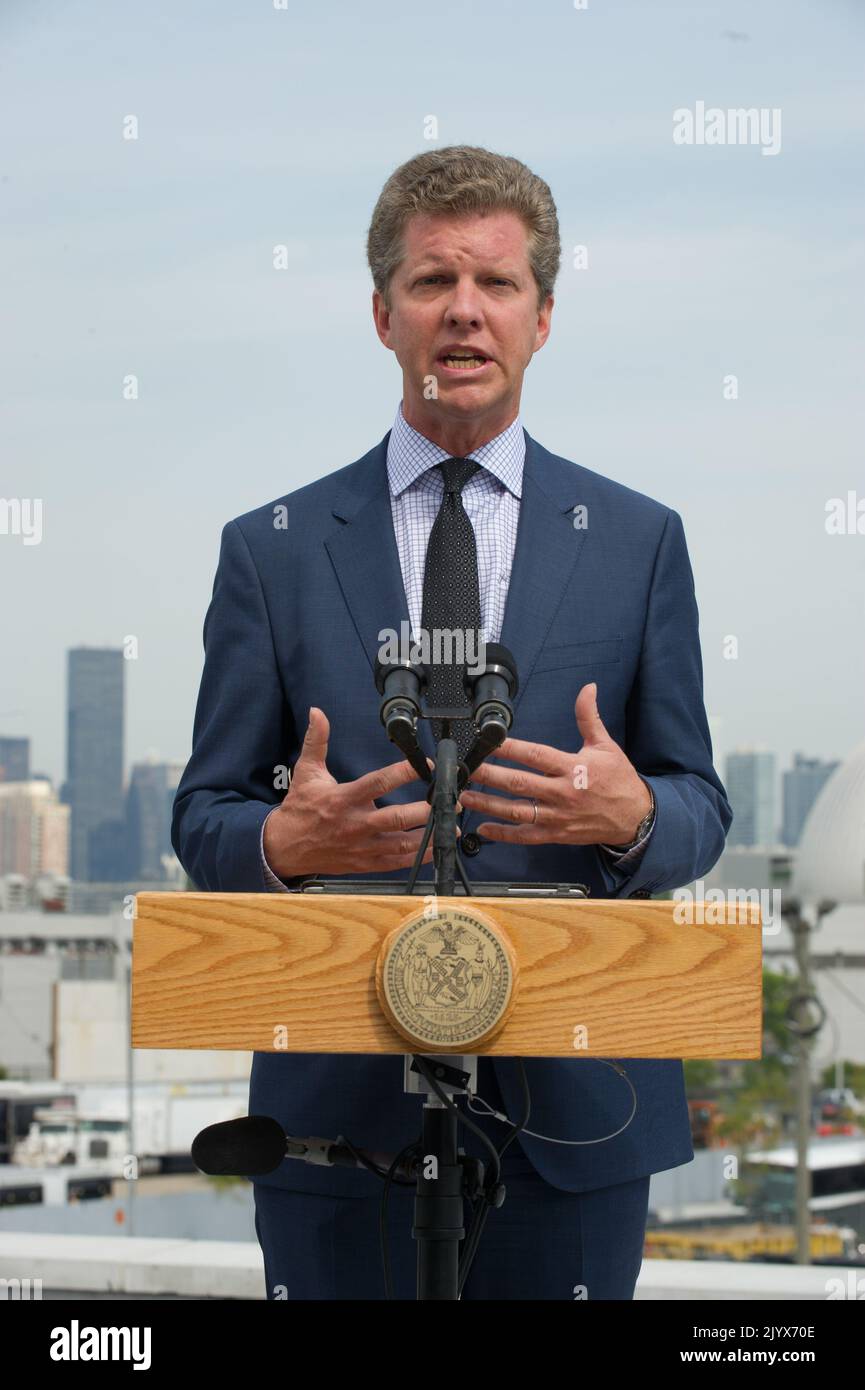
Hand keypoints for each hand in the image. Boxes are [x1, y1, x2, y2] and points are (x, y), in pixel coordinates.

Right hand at [263, 707, 455, 877]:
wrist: (284, 847)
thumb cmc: (299, 808)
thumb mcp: (306, 772)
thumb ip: (316, 741)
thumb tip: (317, 712)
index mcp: (343, 799)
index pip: (379, 783)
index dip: (405, 773)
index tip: (426, 765)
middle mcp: (355, 824)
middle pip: (397, 818)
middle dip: (426, 809)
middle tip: (450, 799)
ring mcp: (361, 847)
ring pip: (401, 844)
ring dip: (429, 834)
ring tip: (450, 822)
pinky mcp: (365, 863)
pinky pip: (396, 862)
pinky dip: (418, 856)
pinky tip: (435, 846)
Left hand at [458, 683, 651, 846]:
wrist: (635, 817)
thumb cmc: (618, 779)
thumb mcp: (605, 745)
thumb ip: (589, 717)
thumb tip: (588, 688)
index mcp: (573, 768)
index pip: (536, 755)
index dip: (510, 748)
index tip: (488, 742)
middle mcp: (563, 793)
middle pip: (520, 784)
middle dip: (490, 776)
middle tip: (467, 769)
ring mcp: (558, 816)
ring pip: (517, 811)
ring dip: (488, 804)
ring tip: (465, 796)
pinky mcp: (556, 835)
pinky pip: (526, 836)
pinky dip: (504, 834)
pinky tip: (484, 828)